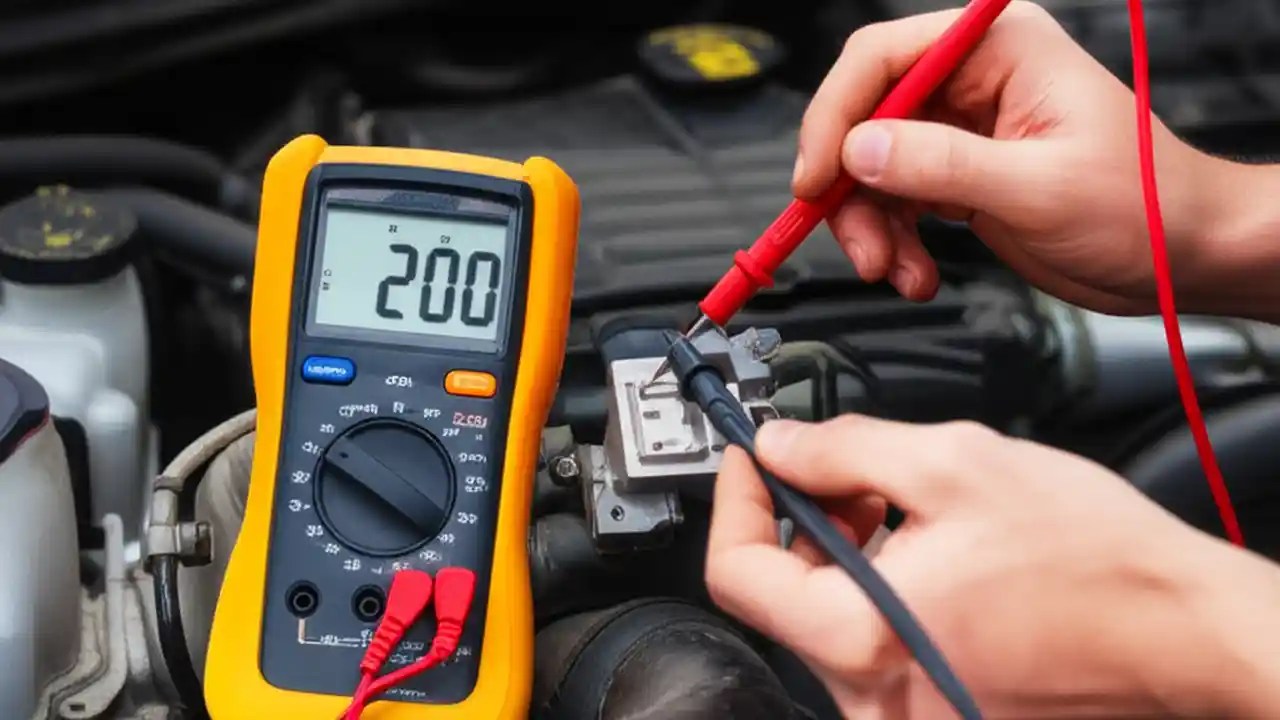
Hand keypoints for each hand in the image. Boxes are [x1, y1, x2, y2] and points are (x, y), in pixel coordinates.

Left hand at [706, 416, 1279, 717]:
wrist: (1183, 626)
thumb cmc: (1092, 561)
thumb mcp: (952, 463)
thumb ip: (843, 449)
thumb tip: (780, 444)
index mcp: (862, 637)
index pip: (735, 572)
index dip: (736, 500)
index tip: (752, 458)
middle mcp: (874, 696)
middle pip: (783, 594)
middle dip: (800, 519)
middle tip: (843, 472)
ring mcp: (906, 713)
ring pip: (828, 617)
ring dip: (841, 550)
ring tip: (898, 504)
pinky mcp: (937, 711)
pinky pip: (873, 645)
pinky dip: (877, 589)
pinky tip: (924, 549)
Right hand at [796, 2, 1240, 314]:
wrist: (1183, 256)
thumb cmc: (1145, 206)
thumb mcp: (1036, 187)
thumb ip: (941, 165)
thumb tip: (860, 150)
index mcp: (997, 50)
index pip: (881, 59)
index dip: (835, 116)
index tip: (816, 179)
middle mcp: (973, 81)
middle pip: (864, 117)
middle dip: (849, 187)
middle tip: (855, 242)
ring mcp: (962, 130)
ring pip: (870, 168)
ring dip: (870, 227)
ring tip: (896, 271)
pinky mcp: (958, 174)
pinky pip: (895, 201)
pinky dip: (894, 243)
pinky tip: (916, 273)